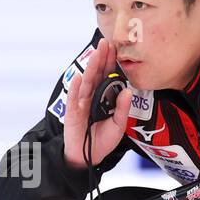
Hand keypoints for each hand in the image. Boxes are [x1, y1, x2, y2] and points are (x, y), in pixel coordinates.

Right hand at [63, 38, 131, 169]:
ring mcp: (81, 103)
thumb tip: (127, 90)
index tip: (115, 47)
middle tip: (106, 42)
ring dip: (91, 67)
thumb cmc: (101, 141)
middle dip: (101, 58)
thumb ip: (123, 109)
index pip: (107, 76)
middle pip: (96, 74)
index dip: (111, 62)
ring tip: (96, 54)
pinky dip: (76, 88)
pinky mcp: (72, 113)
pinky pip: (74, 99)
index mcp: (102, 97)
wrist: (87, 157)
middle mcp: (91, 97)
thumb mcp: (119, 126)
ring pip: (87, 82)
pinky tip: (79, 77)